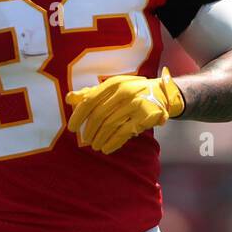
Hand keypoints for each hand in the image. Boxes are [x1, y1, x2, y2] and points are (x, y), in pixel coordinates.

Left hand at [66, 67, 184, 153]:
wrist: (162, 93)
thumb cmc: (131, 92)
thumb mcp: (112, 89)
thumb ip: (91, 93)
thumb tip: (69, 99)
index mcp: (114, 83)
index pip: (90, 101)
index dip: (79, 116)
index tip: (72, 128)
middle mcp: (124, 91)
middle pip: (99, 115)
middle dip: (90, 130)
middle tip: (86, 140)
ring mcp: (136, 104)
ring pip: (111, 125)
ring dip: (100, 139)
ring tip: (95, 146)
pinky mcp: (145, 117)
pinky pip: (124, 133)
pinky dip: (113, 143)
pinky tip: (107, 148)